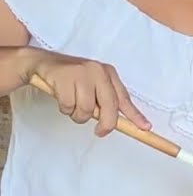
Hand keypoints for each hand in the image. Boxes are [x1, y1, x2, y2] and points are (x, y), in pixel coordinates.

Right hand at [25, 49, 149, 135]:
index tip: (145, 128)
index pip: (124, 98)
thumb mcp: (93, 86)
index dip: (135, 115)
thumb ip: (105, 101)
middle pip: (109, 106)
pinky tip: (61, 97)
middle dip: (106, 124)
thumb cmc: (71, 79)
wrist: (43, 62)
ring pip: (86, 110)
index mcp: (108, 73)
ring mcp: (81, 73)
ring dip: (77, 115)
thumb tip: (119, 123)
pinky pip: (68, 106)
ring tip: (72, 105)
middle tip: (100, 132)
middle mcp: (98, 71)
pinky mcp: (65, 77)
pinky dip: (64, 108)